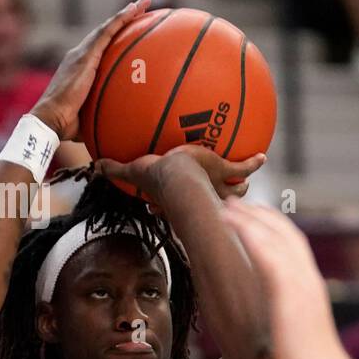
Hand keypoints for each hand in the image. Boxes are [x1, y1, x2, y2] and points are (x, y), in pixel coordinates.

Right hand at [31, 0, 150, 140]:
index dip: (115, 37)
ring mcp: (83, 54)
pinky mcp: (86, 56)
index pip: (101, 48)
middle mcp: (80, 56)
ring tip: (144, 2)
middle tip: (142, 7)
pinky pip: (106, 33)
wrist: (51, 120)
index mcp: (80, 68)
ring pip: (108, 28)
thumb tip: (119, 126)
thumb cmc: (69, 125)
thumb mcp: (91, 116)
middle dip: (124, 19)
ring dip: (127, 13)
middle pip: (106, 33)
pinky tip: (133, 10)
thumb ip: (104, 113)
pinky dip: (120, 20)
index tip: (130, 29)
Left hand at [95, 145, 266, 206]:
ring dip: (242, 184)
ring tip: (250, 177)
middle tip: (232, 191)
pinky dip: (254, 162)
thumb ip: (116, 168)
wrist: (178, 177)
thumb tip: (95, 166)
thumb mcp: (134, 170)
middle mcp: (205, 194)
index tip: (194, 203)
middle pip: (219, 199)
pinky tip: (263, 155)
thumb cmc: (157, 179)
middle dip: (227, 196)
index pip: (190, 202)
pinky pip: (245, 167)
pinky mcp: (226, 170)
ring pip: (237, 189)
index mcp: (185, 194)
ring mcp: (219, 184)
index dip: (192, 203)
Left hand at [216, 201, 354, 358]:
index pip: (295, 246)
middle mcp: (309, 281)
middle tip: (235, 201)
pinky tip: (231, 222)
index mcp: (312, 290)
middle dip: (260, 215)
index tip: (253, 216)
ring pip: (275, 239)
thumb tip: (282, 323)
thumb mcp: (301, 337)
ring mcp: (301, 286)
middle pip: (286, 234)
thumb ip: (292, 321)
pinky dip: (249, 234)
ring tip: (226, 205)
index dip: (273, 228)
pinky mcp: (289, 296)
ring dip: (250, 218)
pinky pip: (268, 256)